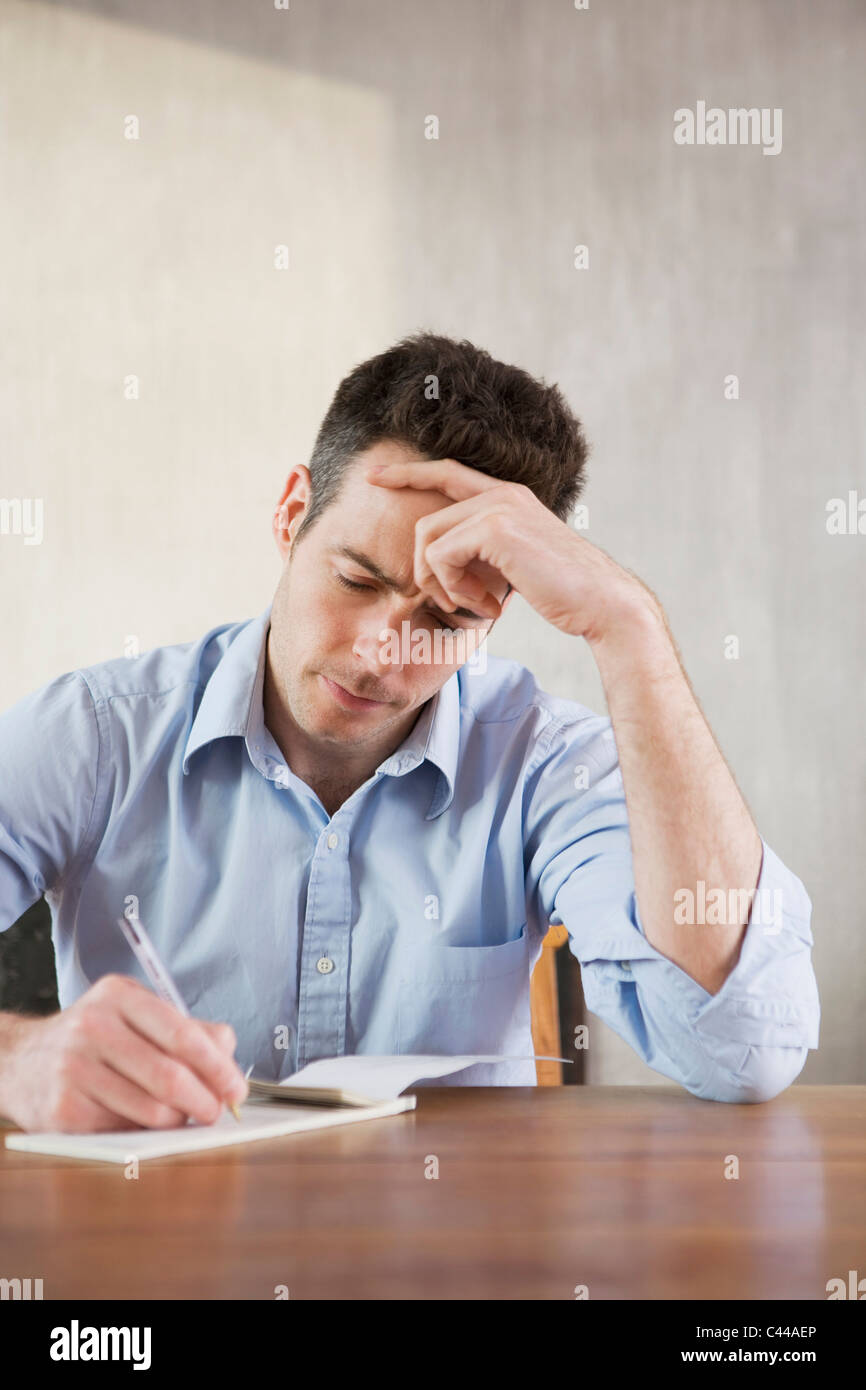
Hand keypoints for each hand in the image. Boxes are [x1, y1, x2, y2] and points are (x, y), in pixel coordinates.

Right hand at [0, 975, 248, 1132]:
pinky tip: (143, 1123)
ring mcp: (74, 1069)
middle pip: (169, 1076)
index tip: (237, 1088)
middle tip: (217, 1112)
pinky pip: (124, 1131)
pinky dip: (144, 1133)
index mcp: (119, 997)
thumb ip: (187, 1028)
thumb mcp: (136, 1015)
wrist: (23, 1060)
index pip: (182, 1034)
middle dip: (205, 1100)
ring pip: (150, 1110)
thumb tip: (228, 1052)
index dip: (217, 1067)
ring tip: (182, 1117)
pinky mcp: (63, 1110)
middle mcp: (93, 1027)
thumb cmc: (95, 1038)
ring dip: (178, 1121)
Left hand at [365, 456, 655, 644]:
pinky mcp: (496, 528)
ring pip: (429, 540)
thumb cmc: (562, 592)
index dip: (407, 473)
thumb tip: (438, 567)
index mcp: (508, 497)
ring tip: (475, 605)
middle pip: (427, 523)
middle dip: (425, 570)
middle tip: (454, 603)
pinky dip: (455, 589)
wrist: (601, 601)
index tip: (374, 477)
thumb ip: (480, 555)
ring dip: (442, 584)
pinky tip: (487, 605)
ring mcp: (499, 507)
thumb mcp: (514, 566)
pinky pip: (441, 557)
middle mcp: (502, 493)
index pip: (446, 473)